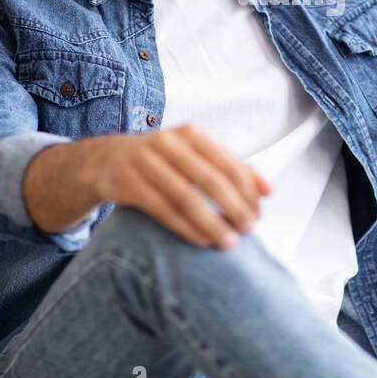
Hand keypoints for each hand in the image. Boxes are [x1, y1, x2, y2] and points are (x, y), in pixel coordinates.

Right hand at [89, 124, 271, 249]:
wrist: (107, 160)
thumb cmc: (163, 160)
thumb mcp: (195, 156)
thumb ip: (232, 169)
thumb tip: (269, 192)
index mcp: (191, 134)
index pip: (229, 163)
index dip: (247, 191)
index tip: (260, 214)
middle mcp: (168, 143)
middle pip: (210, 180)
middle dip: (234, 208)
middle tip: (249, 231)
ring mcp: (145, 162)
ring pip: (186, 198)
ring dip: (211, 223)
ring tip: (229, 243)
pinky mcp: (128, 183)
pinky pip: (163, 210)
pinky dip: (185, 228)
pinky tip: (202, 242)